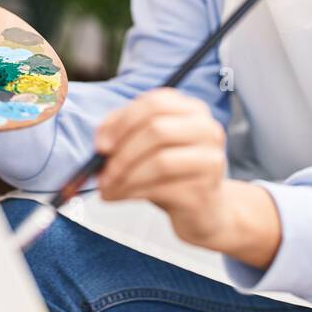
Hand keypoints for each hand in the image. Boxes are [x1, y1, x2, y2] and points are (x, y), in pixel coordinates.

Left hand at [93, 88, 232, 246]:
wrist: (202, 209)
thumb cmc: (169, 173)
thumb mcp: (145, 146)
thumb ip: (122, 135)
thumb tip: (101, 145)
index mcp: (191, 109)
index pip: (154, 102)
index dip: (122, 122)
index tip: (100, 146)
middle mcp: (206, 128)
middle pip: (156, 129)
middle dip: (121, 153)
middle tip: (100, 173)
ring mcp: (210, 158)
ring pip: (159, 161)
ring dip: (124, 177)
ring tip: (107, 189)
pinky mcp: (205, 188)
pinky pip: (161, 188)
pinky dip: (132, 193)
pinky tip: (120, 196)